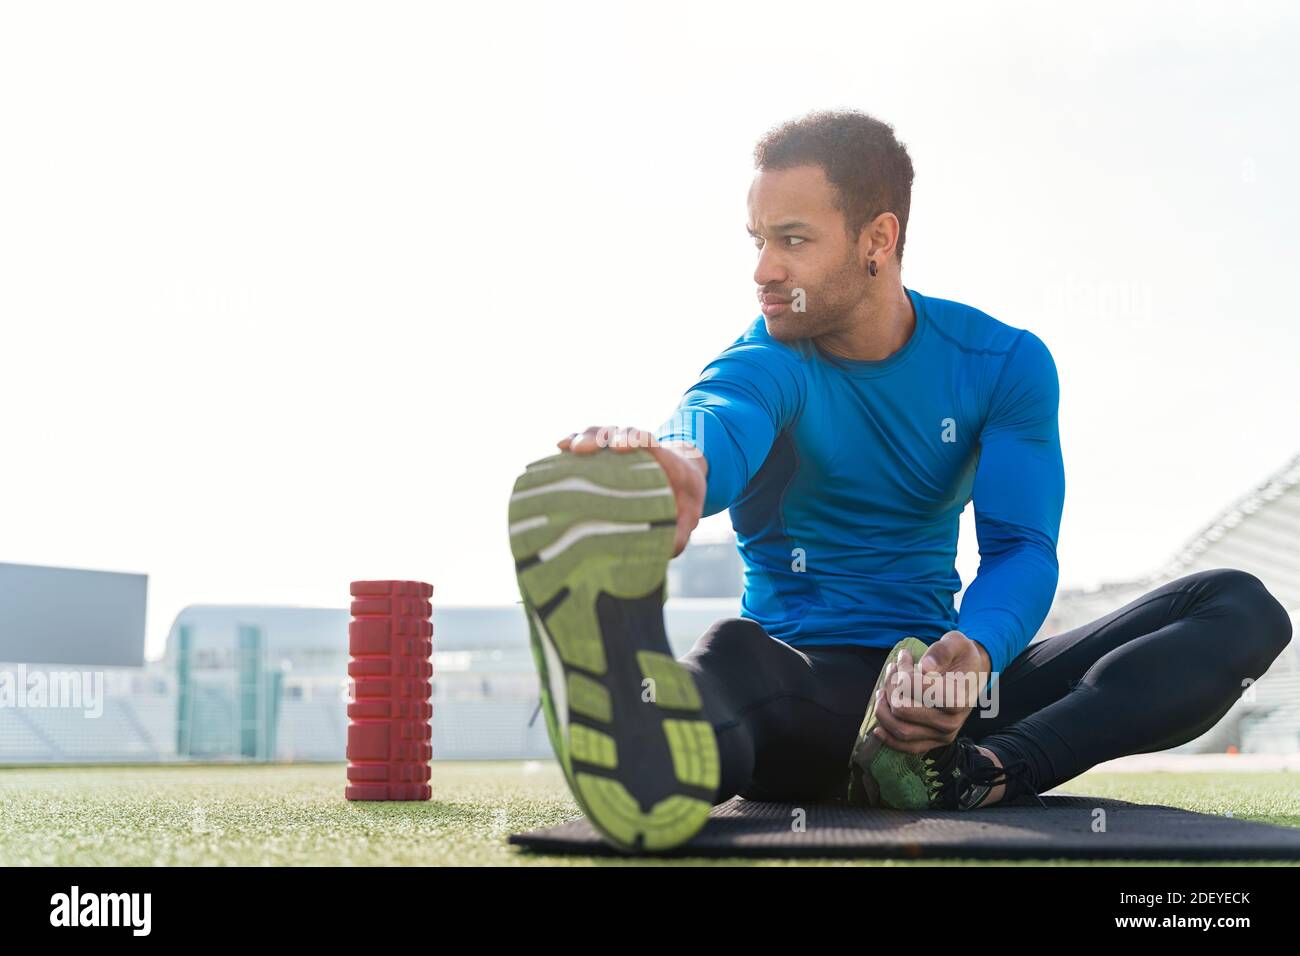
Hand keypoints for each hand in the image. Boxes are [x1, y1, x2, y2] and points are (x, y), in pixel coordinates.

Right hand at [557, 426, 707, 557]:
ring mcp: (621, 447)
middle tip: (584, 449)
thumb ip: (681, 530)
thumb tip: (667, 548)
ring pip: (602, 433)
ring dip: (584, 438)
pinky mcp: (606, 452)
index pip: (648, 441)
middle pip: (620, 432)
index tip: (619, 447)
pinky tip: (559, 447)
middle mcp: (641, 447)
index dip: (633, 440)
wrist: (683, 478)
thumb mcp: (689, 514)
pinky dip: (574, 441)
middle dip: (601, 438)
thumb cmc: (684, 498)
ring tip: (567, 447)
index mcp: (665, 459)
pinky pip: (588, 441)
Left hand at [871, 630, 991, 754]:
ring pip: (900, 729)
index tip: (904, 657)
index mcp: (958, 698)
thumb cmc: (961, 656)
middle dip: (891, 686)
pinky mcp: (933, 742)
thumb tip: (925, 668)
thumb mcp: (955, 643)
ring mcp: (943, 735)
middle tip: (892, 670)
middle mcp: (952, 722)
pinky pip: (906, 747)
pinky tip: (878, 728)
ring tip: (883, 689)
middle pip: (902, 709)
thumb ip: (941, 651)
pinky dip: (888, 738)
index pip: (918, 690)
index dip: (903, 672)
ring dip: (883, 709)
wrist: (972, 675)